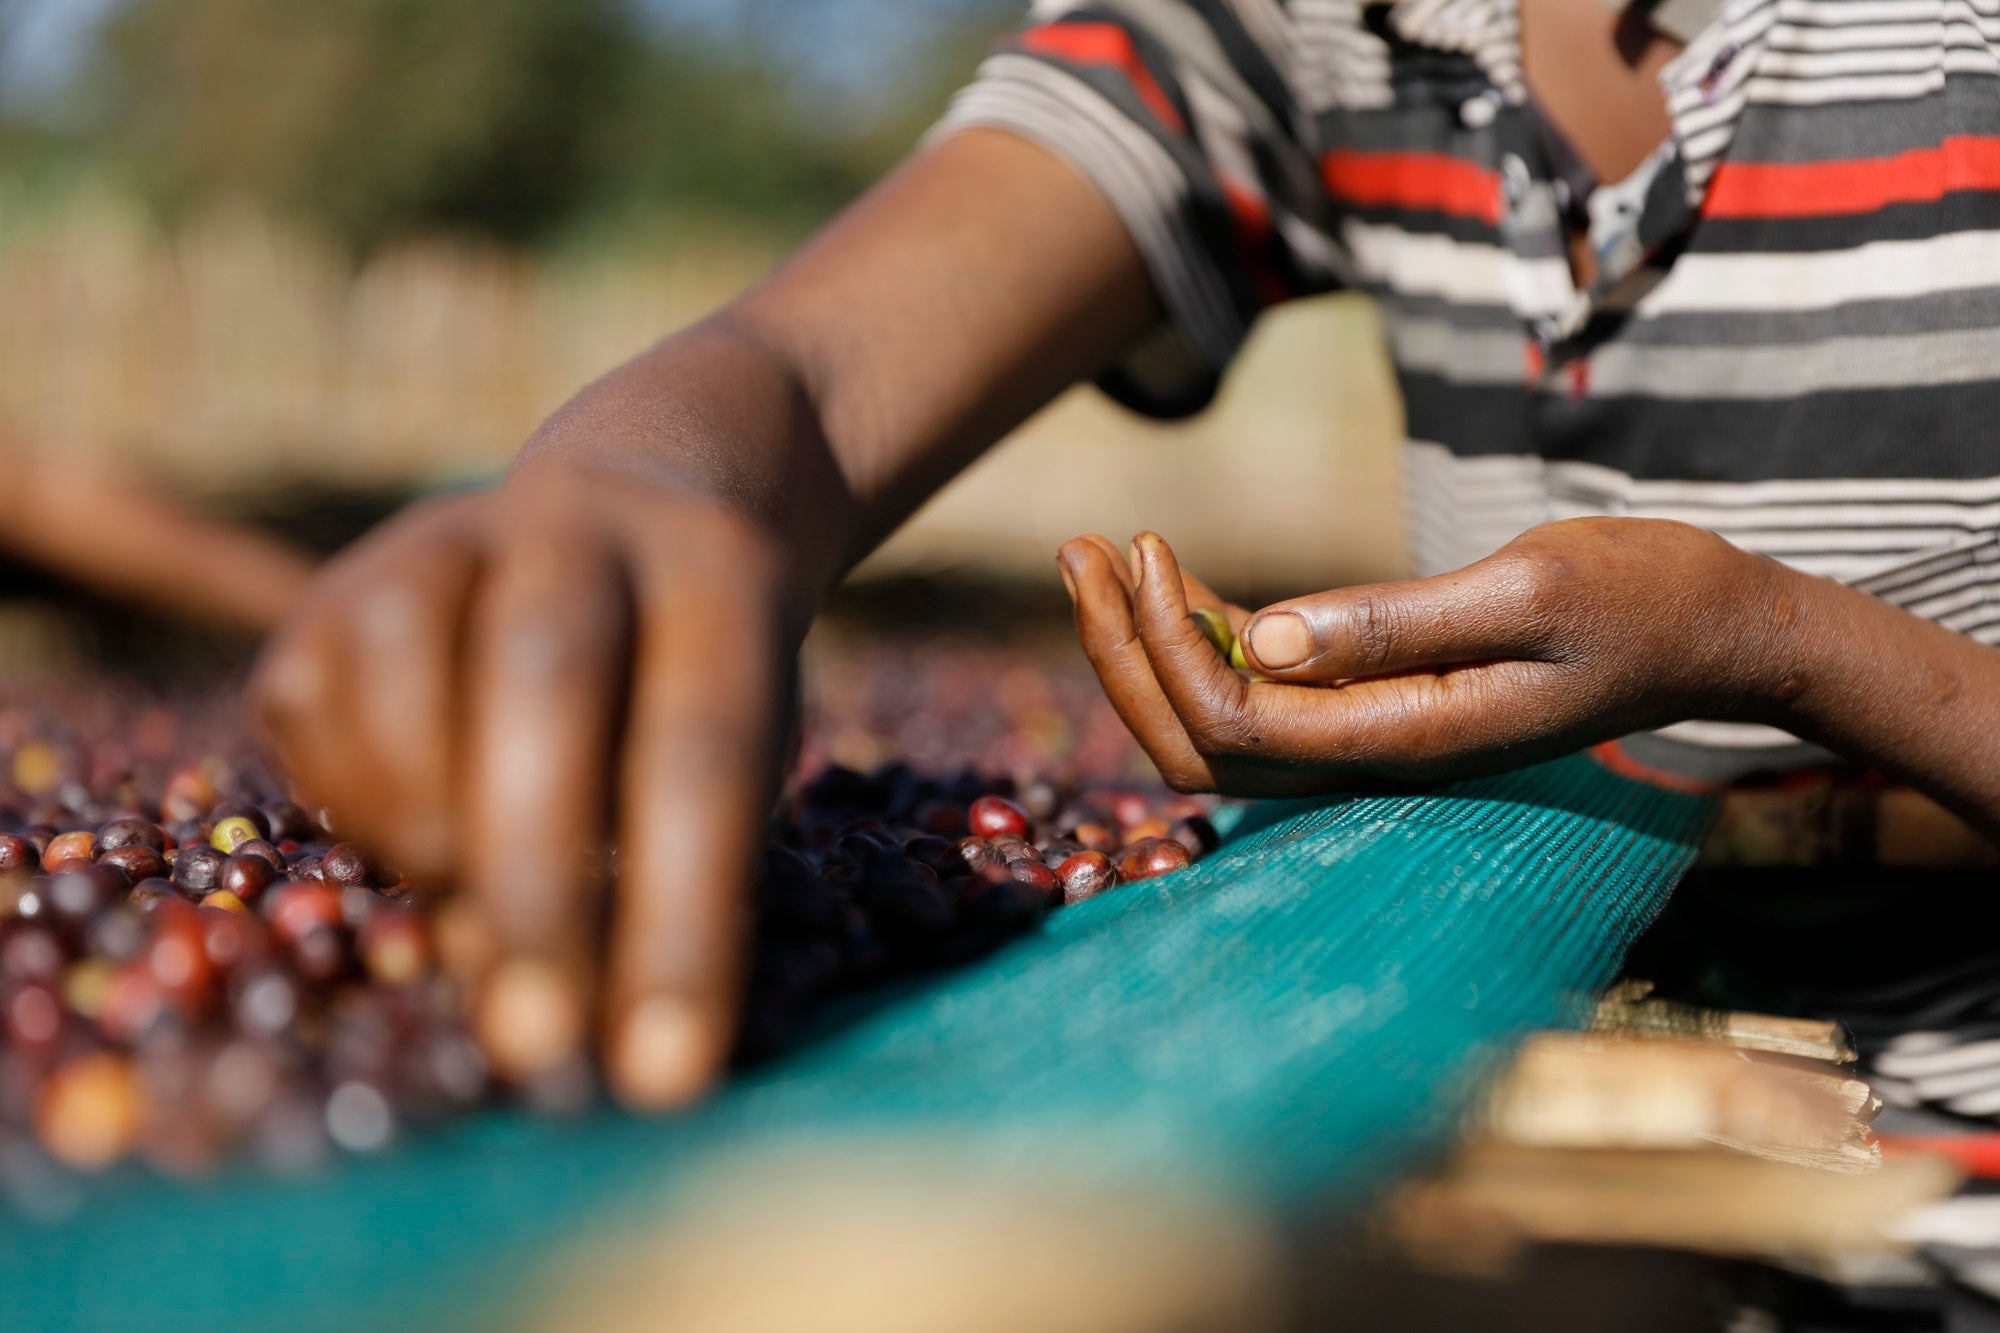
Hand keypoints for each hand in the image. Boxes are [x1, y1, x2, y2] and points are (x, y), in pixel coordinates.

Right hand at [251, 463, 790, 1108]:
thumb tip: (569, 1018)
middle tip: (537, 1046)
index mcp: (719, 572)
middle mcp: (581, 528)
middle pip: (546, 678)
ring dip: (427, 824)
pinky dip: (353, 798)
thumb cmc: (696, 683)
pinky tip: (418, 844)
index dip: (683, 915)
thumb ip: (671, 859)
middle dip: (534, 880)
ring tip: (473, 924)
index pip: (706, 749)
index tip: (666, 1076)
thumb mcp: (734, 748)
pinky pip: (311, 692)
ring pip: (401, 658)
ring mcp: (450, 535)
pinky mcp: (342, 581)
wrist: (642, 503)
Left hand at [1058, 518, 1787, 794]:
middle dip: (1122, 655)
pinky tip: (1175, 575)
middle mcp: (1373, 755)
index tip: (1146, 542)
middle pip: (1199, 742)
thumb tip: (1259, 636)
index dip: (1166, 647)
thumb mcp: (1530, 588)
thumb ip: (1396, 622)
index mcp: (1405, 738)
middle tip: (1076, 551)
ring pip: (1219, 722)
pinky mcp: (1380, 703)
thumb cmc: (1640, 598)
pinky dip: (1206, 637)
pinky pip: (1264, 691)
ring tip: (1093, 553)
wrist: (1711, 630)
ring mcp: (1373, 736)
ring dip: (1147, 648)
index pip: (1236, 723)